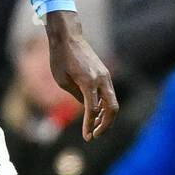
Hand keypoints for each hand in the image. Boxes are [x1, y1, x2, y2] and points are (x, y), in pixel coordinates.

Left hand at [45, 10, 118, 141]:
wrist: (68, 37)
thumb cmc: (60, 58)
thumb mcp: (63, 81)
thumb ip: (77, 96)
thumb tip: (88, 109)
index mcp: (88, 82)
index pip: (92, 110)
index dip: (90, 125)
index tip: (87, 137)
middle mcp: (101, 79)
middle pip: (112, 108)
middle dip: (105, 125)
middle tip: (94, 135)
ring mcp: (105, 76)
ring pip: (113, 102)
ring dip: (107, 117)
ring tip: (96, 127)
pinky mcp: (104, 74)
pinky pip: (109, 94)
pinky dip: (105, 106)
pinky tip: (97, 114)